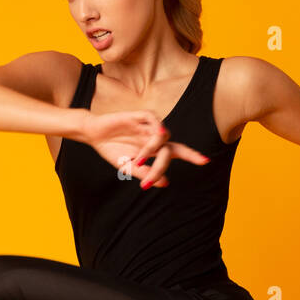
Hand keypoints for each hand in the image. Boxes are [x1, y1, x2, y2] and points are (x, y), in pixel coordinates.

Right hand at [79, 109, 209, 187]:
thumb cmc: (112, 149)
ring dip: (153, 150)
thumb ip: (146, 174)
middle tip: (151, 178)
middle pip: (171, 148)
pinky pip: (154, 120)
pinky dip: (156, 129)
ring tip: (138, 159)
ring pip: (164, 136)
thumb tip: (165, 183)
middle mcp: (154, 137)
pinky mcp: (139, 116)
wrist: (94, 134)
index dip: (192, 155)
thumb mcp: (128, 167)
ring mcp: (147, 126)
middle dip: (163, 164)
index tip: (206, 161)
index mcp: (154, 149)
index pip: (177, 151)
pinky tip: (155, 134)